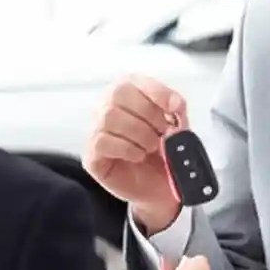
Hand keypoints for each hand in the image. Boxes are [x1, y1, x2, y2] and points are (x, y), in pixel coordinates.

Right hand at [84, 75, 185, 234]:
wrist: (158, 188)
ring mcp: (96, 129)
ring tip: (151, 146)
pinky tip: (138, 156)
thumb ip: (177, 114)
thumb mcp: (177, 130)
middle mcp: (108, 106)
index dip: (158, 92)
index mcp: (130, 93)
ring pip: (110, 116)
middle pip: (119, 94)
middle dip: (149, 114)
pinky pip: (103, 141)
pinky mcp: (91, 153)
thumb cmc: (163, 155)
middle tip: (164, 132)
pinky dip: (127, 148)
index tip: (176, 107)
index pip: (137, 81)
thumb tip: (176, 106)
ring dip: (139, 133)